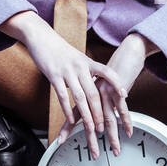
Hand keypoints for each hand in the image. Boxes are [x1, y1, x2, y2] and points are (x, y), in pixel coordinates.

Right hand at [20, 23, 129, 158]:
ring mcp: (67, 72)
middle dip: (99, 112)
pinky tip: (71, 120)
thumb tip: (97, 83)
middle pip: (93, 92)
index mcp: (88, 62)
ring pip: (79, 97)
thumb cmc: (60, 50)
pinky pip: (62, 96)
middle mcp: (80, 67)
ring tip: (90, 128)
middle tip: (103, 126)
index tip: (124, 95)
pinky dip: (67, 110)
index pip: (107, 72)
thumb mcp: (78, 58)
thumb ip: (87, 70)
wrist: (41, 37)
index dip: (116, 83)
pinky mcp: (54, 76)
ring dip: (86, 115)